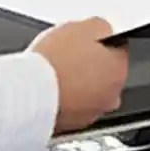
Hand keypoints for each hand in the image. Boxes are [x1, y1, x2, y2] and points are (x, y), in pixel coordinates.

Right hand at [30, 17, 129, 133]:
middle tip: (69, 54)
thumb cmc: (56, 62)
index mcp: (118, 70)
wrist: (31, 92)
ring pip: (90, 91)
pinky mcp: (72, 123)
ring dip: (79, 82)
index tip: (86, 40)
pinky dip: (66, 97)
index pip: (118, 50)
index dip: (99, 42)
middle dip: (91, 63)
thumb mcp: (84, 26)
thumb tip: (103, 30)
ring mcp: (92, 112)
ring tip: (57, 70)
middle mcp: (111, 96)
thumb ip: (101, 27)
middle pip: (105, 73)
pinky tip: (51, 86)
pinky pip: (73, 105)